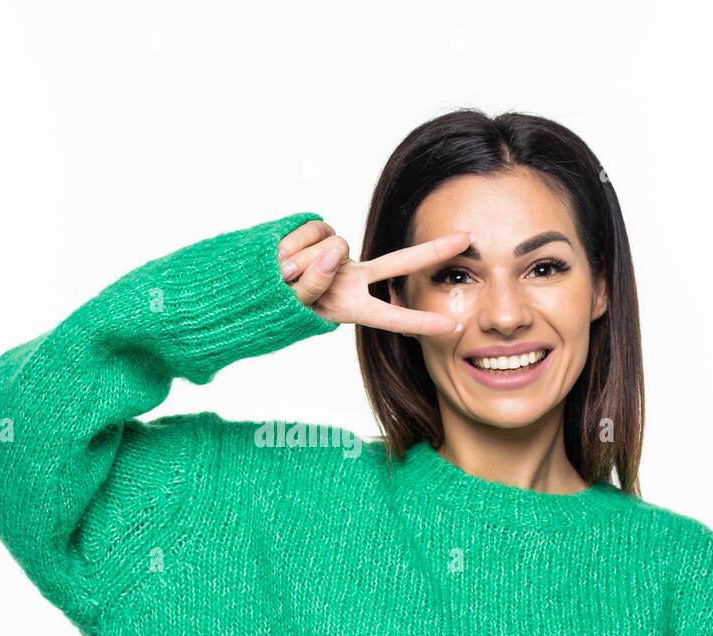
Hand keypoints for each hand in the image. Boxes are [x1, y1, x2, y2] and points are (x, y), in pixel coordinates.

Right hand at [276, 219, 468, 334]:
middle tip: (467, 239)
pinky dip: (291, 244)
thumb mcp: (293, 306)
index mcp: (350, 306)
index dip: (420, 320)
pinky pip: (313, 231)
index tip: (452, 326)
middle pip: (397, 263)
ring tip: (281, 274)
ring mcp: (337, 255)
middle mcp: (351, 279)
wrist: (245, 285)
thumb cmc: (269, 306)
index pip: (390, 316)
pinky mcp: (321, 233)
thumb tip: (334, 250)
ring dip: (299, 261)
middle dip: (431, 251)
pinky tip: (279, 255)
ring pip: (331, 248)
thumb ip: (314, 283)